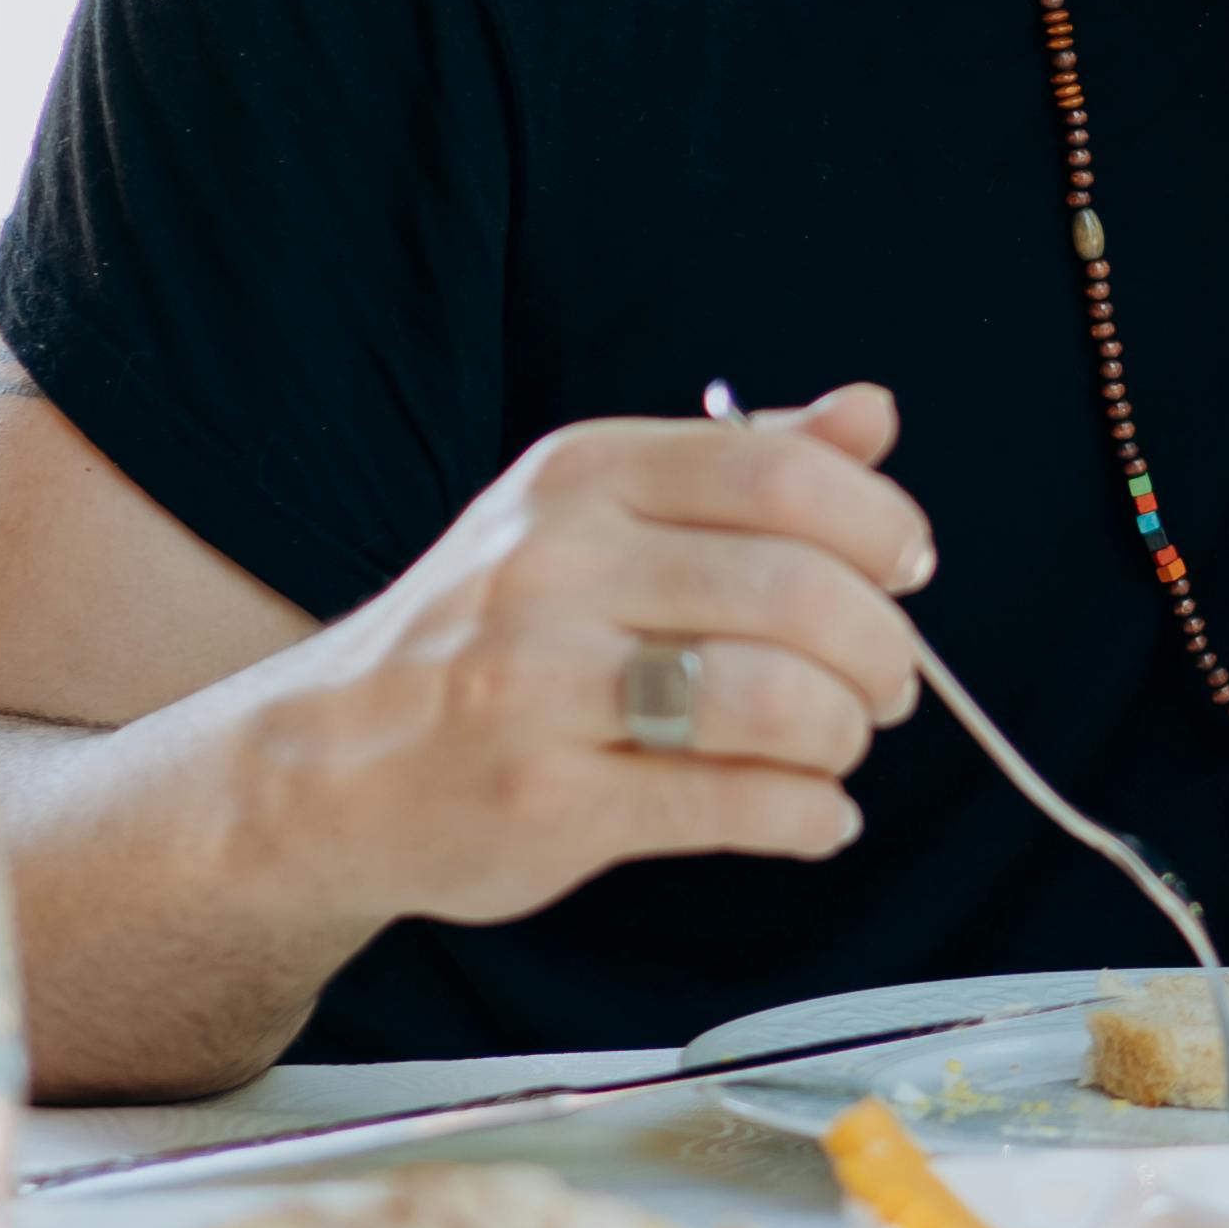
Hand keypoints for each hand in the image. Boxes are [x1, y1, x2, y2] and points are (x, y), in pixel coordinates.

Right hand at [244, 386, 936, 927]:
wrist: (321, 766)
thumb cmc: (488, 631)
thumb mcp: (593, 512)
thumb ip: (741, 464)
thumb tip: (874, 413)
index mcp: (581, 478)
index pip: (780, 474)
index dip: (877, 521)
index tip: (907, 566)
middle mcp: (555, 569)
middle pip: (795, 591)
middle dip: (880, 647)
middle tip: (890, 682)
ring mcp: (542, 690)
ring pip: (771, 700)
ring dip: (845, 731)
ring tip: (841, 744)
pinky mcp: (547, 804)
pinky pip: (729, 804)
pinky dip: (806, 814)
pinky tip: (814, 814)